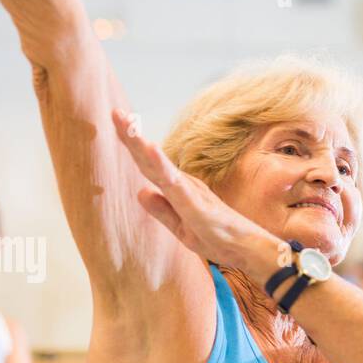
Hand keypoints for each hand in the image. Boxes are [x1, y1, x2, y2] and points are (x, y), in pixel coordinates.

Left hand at [111, 109, 284, 283]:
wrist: (247, 251)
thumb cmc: (219, 239)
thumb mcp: (181, 229)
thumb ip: (161, 211)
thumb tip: (140, 192)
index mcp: (178, 190)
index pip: (149, 165)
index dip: (132, 145)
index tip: (118, 122)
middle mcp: (183, 185)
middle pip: (151, 159)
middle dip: (132, 136)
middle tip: (116, 112)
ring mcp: (189, 191)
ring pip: (159, 165)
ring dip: (141, 144)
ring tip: (127, 122)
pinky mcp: (196, 203)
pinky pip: (174, 182)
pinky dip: (160, 164)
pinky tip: (149, 148)